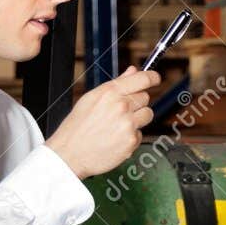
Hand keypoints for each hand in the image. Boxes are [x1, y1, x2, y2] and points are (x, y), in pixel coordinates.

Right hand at [46, 65, 160, 178]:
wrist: (70, 153)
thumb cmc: (78, 126)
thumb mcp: (92, 98)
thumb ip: (116, 84)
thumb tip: (133, 71)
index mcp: (110, 92)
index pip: (142, 79)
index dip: (152, 77)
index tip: (155, 78)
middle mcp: (121, 106)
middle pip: (145, 97)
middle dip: (136, 103)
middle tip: (120, 112)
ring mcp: (128, 124)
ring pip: (147, 114)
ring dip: (137, 119)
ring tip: (118, 125)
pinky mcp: (131, 141)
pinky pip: (140, 133)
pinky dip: (131, 136)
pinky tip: (115, 138)